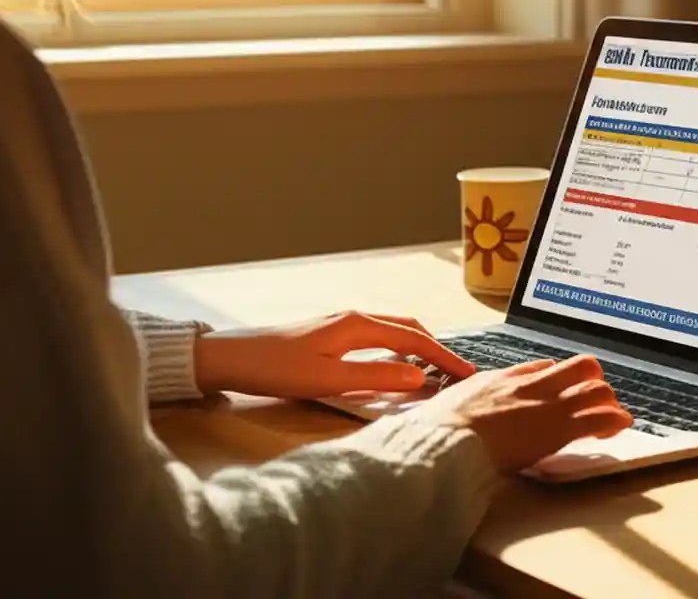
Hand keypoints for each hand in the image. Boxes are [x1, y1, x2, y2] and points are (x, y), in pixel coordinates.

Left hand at [193, 312, 474, 397]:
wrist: (229, 357)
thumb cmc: (275, 369)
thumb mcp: (328, 380)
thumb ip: (376, 379)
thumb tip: (419, 379)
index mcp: (358, 326)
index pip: (415, 340)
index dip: (444, 358)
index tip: (468, 375)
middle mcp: (354, 317)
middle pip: (409, 327)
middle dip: (437, 348)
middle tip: (459, 373)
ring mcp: (341, 323)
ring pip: (393, 329)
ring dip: (418, 346)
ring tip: (436, 370)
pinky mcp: (329, 333)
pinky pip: (377, 336)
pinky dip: (398, 347)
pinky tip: (395, 364)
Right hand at [415, 355, 633, 471]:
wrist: (446, 441)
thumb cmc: (437, 431)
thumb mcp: (448, 404)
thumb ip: (462, 400)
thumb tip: (457, 402)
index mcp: (502, 379)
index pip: (540, 369)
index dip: (555, 379)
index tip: (561, 390)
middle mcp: (529, 385)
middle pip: (578, 367)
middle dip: (591, 381)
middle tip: (593, 399)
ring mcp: (546, 404)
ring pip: (595, 388)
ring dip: (607, 402)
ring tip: (613, 416)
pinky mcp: (559, 428)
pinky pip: (598, 417)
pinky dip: (614, 420)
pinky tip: (620, 426)